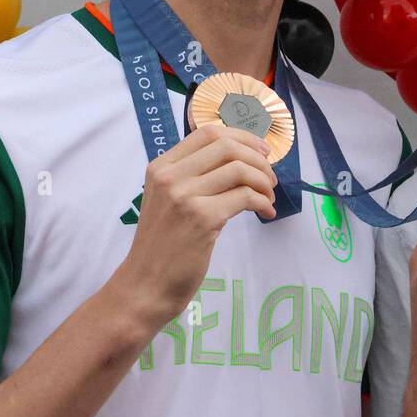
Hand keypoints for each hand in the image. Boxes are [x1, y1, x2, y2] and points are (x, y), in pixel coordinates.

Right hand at [118, 122, 278, 322]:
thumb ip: (192, 176)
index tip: (262, 150)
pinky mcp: (202, 218)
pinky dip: (263, 202)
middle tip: (271, 177)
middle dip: (258, 158)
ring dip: (264, 182)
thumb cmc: (163, 243)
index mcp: (161, 166)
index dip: (242, 137)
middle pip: (227, 146)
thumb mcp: (167, 199)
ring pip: (240, 169)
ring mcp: (184, 196)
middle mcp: (170, 176)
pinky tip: (266, 212)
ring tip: (268, 197)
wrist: (145, 284)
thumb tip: (239, 156)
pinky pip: (245, 197)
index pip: (208, 132)